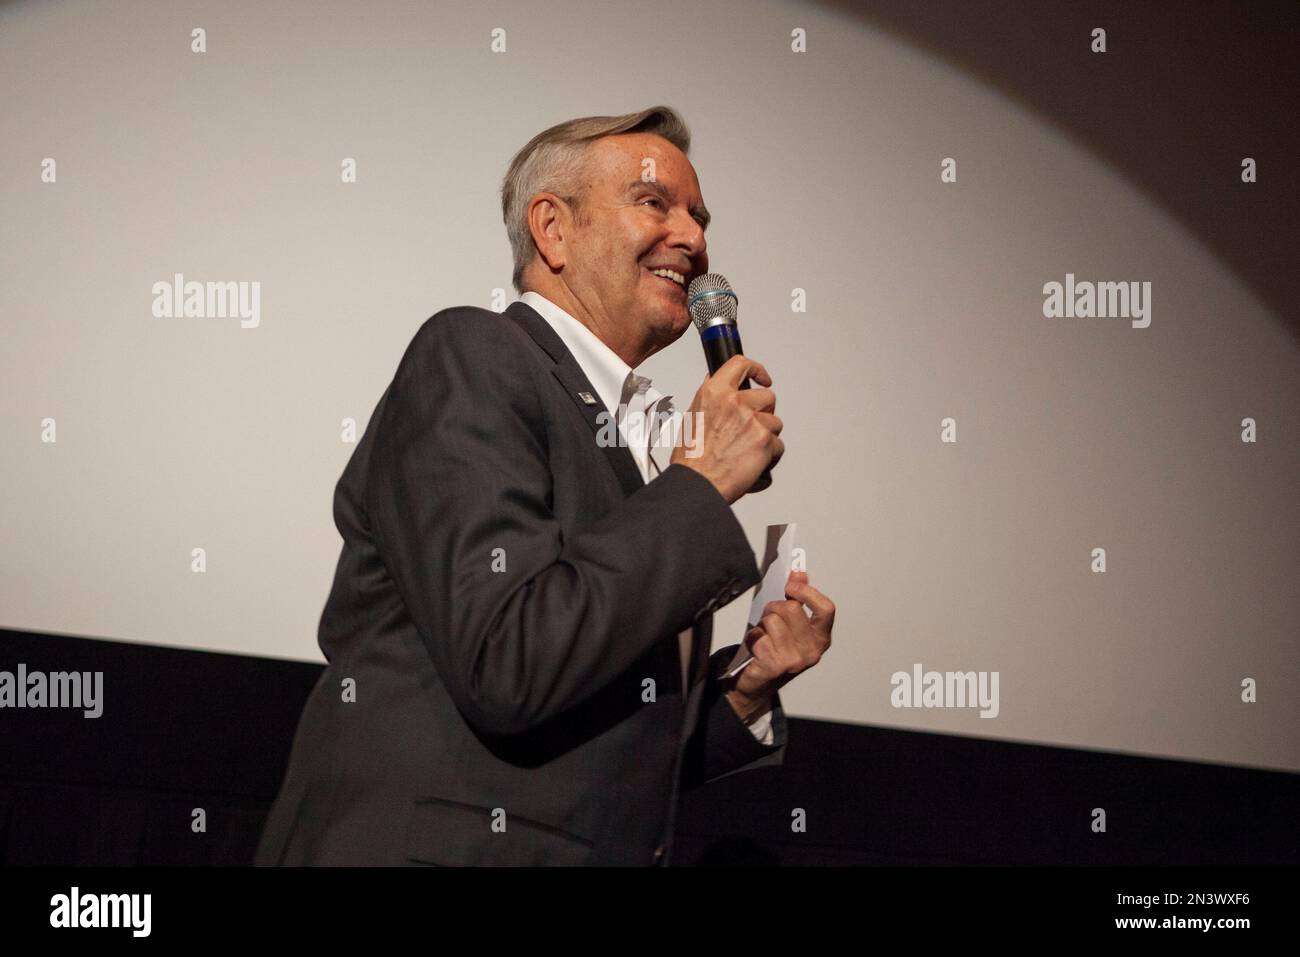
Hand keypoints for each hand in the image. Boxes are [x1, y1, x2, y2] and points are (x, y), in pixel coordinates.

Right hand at [669, 355, 783, 503]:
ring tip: (748, 451)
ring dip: (767, 437)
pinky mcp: (765, 441)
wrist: (697, 484)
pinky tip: (753, 463)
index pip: (741, 364)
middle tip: (752, 429)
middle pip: (767, 397)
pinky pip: (779, 446)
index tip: (763, 378)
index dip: (757, 370)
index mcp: (714, 392)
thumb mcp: (693, 418)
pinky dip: (770, 457)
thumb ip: (711, 400)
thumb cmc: (692, 459)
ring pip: (775, 423)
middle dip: (764, 413)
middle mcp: (734, 402)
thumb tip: (720, 389)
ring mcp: (752, 421)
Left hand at [725, 571, 834, 719]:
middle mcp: (812, 651)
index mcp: (821, 637)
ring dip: (762, 623)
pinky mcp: (775, 666)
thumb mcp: (790, 624)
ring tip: (763, 635)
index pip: (826, 608)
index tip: (791, 585)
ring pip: (772, 620)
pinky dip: (752, 637)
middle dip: (774, 607)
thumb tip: (798, 572)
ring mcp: (795, 660)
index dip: (808, 592)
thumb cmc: (774, 649)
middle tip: (769, 616)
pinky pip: (758, 635)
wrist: (758, 684)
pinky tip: (756, 648)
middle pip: (792, 609)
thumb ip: (797, 598)